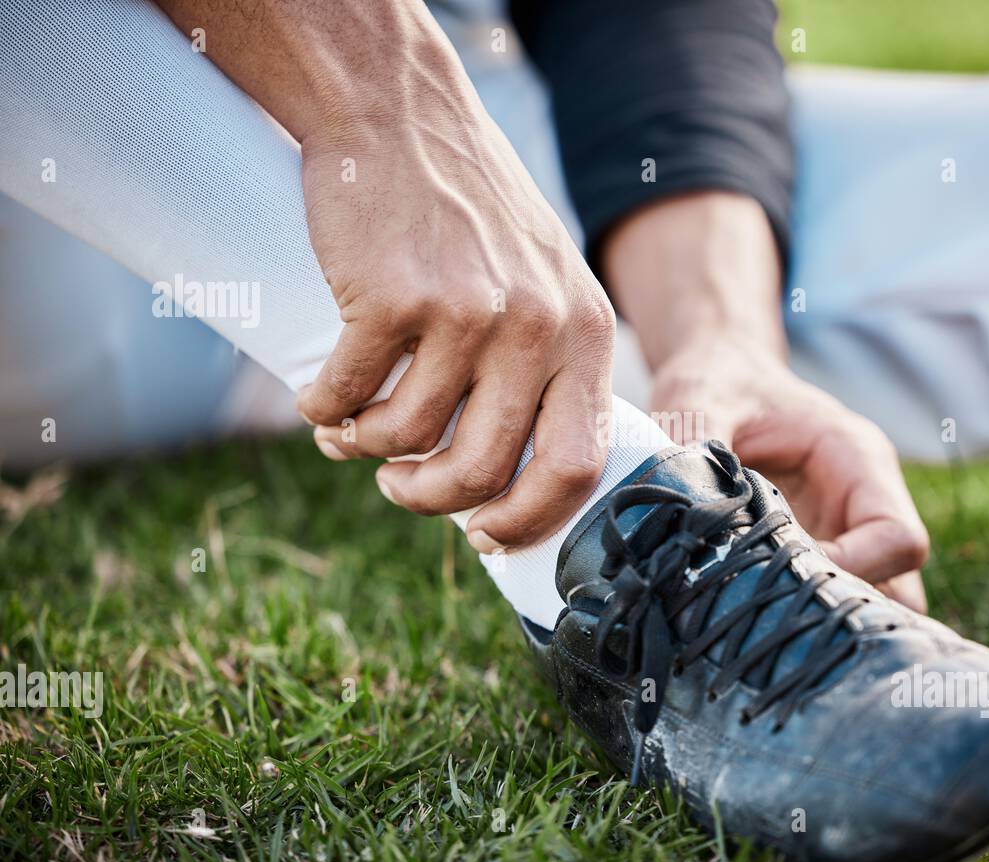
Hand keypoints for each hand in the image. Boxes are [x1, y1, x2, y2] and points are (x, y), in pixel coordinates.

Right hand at [296, 107, 614, 551]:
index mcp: (584, 333)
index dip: (527, 519)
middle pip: (482, 471)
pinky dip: (323, 411)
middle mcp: (537, 328)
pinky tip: (318, 399)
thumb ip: (547, 362)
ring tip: (351, 431)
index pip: (576, 465)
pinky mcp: (394, 300)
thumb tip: (514, 468)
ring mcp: (467, 313)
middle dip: (429, 501)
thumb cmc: (469, 209)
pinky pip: (349, 396)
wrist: (400, 113)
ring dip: (368, 452)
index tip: (483, 534)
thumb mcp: (546, 280)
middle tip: (401, 490)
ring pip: (407, 439)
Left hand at [649, 341, 929, 611]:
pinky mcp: (816, 556)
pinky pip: (824, 606)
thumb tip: (682, 503)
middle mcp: (864, 502)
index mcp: (858, 459)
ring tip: (750, 617)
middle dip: (836, 608)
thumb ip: (696, 442)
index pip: (899, 538)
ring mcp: (844, 535)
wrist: (718, 375)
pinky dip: (790, 619)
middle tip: (766, 611)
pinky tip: (737, 614)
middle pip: (898, 589)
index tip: (782, 575)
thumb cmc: (717, 380)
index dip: (852, 570)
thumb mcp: (699, 399)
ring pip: (864, 606)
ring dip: (816, 621)